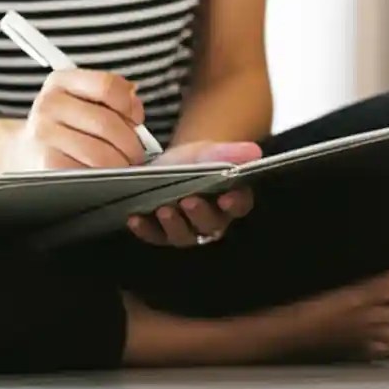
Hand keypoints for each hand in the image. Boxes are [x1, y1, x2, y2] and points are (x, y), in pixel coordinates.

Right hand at [0, 69, 148, 171]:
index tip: (136, 119)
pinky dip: (103, 177)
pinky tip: (104, 174)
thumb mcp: (82, 99)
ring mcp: (45, 134)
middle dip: (131, 144)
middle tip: (136, 153)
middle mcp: (50, 104)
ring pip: (100, 152)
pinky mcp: (46, 163)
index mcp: (62, 81)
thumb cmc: (65, 125)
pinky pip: (87, 172)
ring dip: (121, 164)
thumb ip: (113, 98)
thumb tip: (135, 110)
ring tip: (124, 165)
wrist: (26, 149)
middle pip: (107, 123)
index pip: (106, 85)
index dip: (129, 104)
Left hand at [127, 141, 262, 247]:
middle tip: (189, 200)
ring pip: (183, 235)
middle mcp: (211, 222)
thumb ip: (229, 153)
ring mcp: (186, 231)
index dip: (234, 203)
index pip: (238, 206)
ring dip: (174, 225)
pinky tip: (134, 218)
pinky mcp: (161, 234)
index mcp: (230, 202)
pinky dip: (145, 229)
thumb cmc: (196, 162)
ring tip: (164, 209)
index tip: (227, 196)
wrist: (170, 168)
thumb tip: (254, 152)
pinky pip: (155, 236)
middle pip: (210, 225)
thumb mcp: (209, 152)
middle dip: (200, 214)